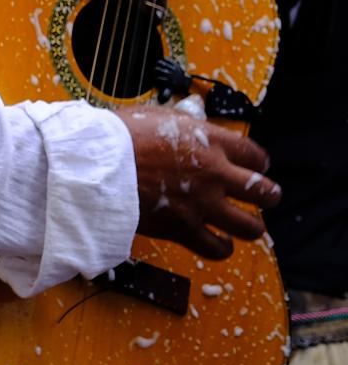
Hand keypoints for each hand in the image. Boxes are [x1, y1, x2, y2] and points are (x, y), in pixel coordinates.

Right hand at [120, 106, 278, 258]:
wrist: (96, 166)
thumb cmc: (120, 136)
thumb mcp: (158, 116)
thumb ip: (185, 122)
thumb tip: (195, 119)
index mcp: (211, 142)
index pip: (255, 155)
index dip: (259, 162)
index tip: (255, 166)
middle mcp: (215, 175)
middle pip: (264, 192)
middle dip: (267, 196)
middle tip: (261, 197)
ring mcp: (202, 205)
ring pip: (250, 226)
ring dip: (251, 225)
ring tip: (244, 224)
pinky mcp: (183, 229)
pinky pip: (217, 248)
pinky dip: (221, 247)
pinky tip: (218, 242)